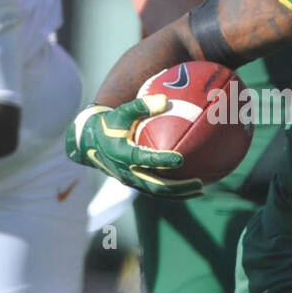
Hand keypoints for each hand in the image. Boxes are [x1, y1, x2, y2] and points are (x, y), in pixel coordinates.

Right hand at [64, 96, 202, 198]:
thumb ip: (141, 105)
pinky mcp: (135, 183)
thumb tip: (165, 99)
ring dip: (179, 193)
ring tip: (201, 189)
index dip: (161, 160)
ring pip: (157, 192)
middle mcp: (126, 171)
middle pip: (155, 185)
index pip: (143, 159)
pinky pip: (156, 190)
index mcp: (121, 153)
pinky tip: (191, 187)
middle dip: (177, 187)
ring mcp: (131, 180)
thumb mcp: (121, 112)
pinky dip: (173, 191)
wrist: (90, 144)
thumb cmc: (110, 124)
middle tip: (199, 183)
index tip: (180, 158)